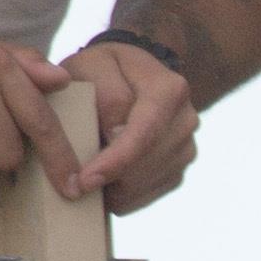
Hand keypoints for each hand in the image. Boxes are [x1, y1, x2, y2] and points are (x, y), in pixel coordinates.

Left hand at [54, 35, 198, 209]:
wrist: (132, 74)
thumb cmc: (103, 69)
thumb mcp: (93, 66)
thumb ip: (106, 93)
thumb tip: (115, 134)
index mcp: (170, 90)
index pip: (144, 135)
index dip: (114, 162)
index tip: (84, 181)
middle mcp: (186, 121)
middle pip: (145, 166)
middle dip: (109, 178)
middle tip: (73, 179)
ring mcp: (186, 148)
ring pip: (144, 185)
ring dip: (112, 186)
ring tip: (86, 172)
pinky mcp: (177, 170)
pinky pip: (145, 195)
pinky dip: (120, 193)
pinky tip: (102, 178)